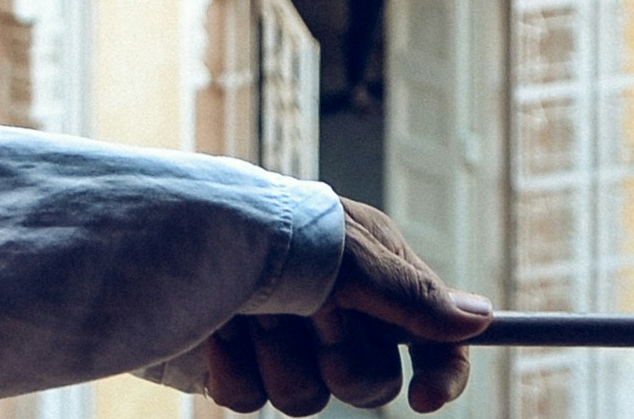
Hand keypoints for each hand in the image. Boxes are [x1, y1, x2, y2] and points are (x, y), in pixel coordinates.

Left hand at [190, 198, 494, 413]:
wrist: (152, 245)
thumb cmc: (252, 230)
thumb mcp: (339, 257)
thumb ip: (410, 295)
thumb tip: (481, 319)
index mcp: (366, 262)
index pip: (430, 329)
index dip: (439, 369)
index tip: (425, 399)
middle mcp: (327, 299)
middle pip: (372, 380)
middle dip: (339, 359)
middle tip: (309, 316)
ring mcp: (277, 333)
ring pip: (309, 399)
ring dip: (277, 361)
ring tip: (245, 312)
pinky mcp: (231, 361)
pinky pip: (253, 402)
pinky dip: (233, 371)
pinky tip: (212, 331)